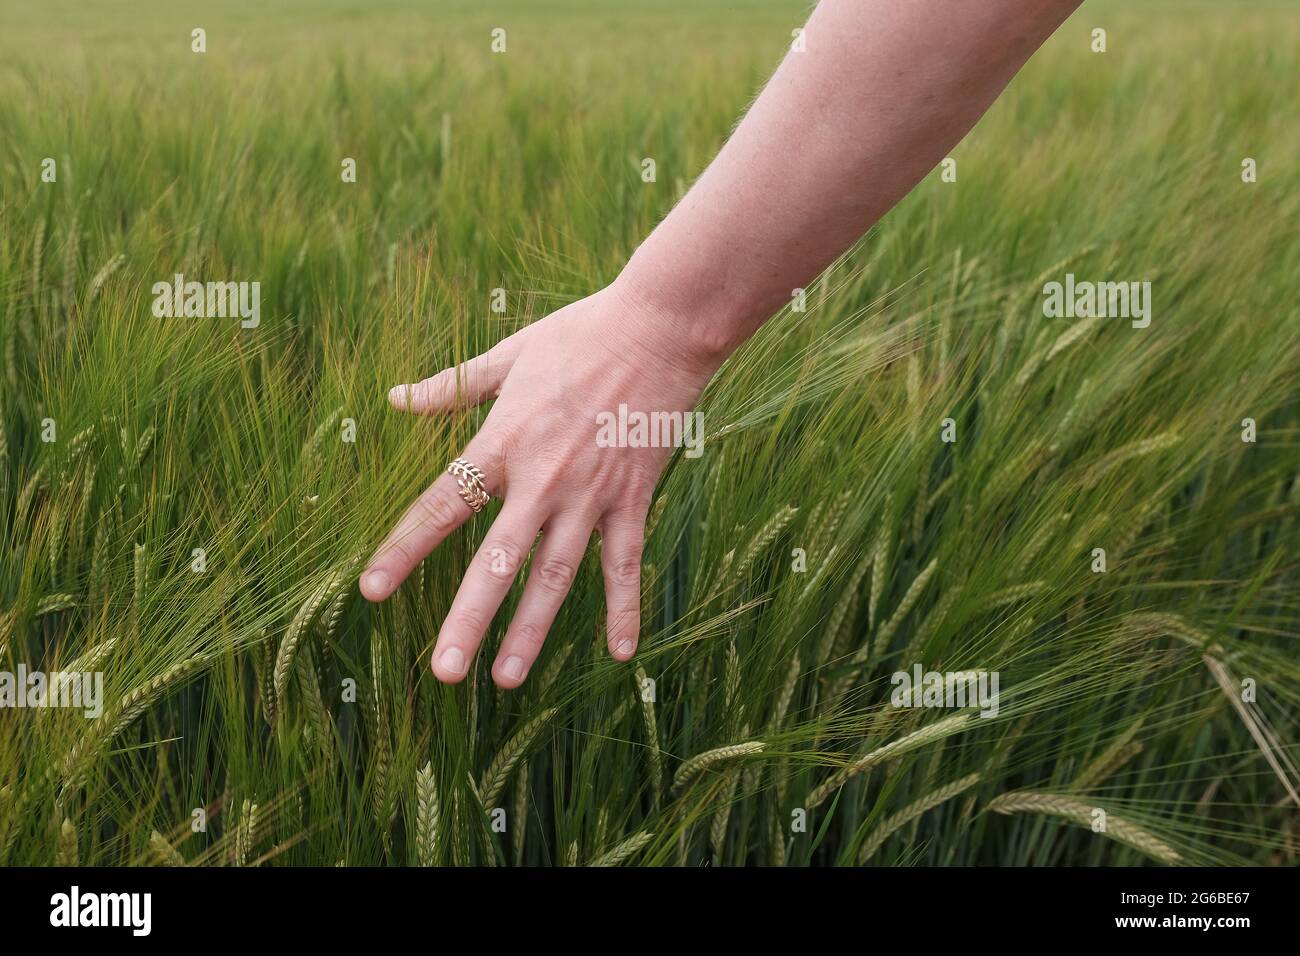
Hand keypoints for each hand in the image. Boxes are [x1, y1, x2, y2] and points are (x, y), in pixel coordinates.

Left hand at [359, 281, 717, 687]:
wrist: (660, 328)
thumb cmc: (580, 333)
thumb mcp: (509, 355)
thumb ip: (452, 387)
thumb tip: (396, 398)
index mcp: (503, 441)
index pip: (443, 504)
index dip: (405, 549)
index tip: (371, 591)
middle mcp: (542, 478)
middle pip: (498, 558)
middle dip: (469, 616)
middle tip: (444, 671)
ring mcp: (591, 494)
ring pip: (557, 574)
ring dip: (532, 628)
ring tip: (506, 678)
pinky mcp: (633, 498)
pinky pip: (625, 562)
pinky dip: (624, 607)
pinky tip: (620, 654)